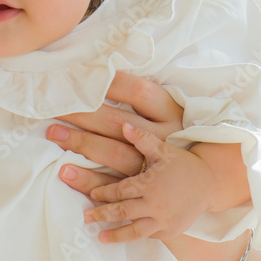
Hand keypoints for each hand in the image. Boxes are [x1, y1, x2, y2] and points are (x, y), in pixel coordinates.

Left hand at [47, 72, 182, 193]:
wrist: (206, 177)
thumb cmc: (176, 133)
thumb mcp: (168, 110)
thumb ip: (139, 95)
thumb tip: (102, 70)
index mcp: (170, 112)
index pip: (137, 90)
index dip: (110, 83)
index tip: (80, 77)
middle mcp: (165, 137)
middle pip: (118, 123)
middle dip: (83, 116)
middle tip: (54, 110)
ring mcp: (157, 165)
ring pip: (114, 155)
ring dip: (82, 145)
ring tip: (55, 136)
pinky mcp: (147, 190)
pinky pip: (114, 187)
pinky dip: (89, 182)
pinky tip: (67, 174)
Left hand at [81, 123, 212, 241]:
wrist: (209, 183)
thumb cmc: (182, 163)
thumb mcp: (163, 148)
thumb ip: (142, 138)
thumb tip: (123, 125)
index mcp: (150, 183)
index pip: (120, 190)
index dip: (104, 193)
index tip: (92, 194)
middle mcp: (156, 204)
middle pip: (122, 211)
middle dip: (102, 214)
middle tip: (85, 217)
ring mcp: (164, 220)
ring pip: (135, 231)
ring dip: (116, 234)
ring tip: (101, 237)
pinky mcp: (171, 231)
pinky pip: (150, 235)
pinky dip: (136, 236)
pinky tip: (124, 236)